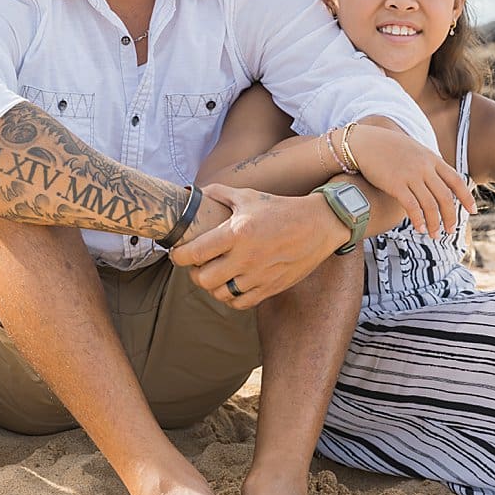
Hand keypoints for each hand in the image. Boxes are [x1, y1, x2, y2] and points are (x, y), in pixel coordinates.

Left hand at [169, 184, 345, 308]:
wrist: (318, 225)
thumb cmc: (280, 209)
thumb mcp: (248, 196)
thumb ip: (219, 194)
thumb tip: (197, 191)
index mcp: (237, 233)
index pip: (195, 253)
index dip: (179, 256)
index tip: (176, 253)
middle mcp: (246, 258)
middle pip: (204, 280)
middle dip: (193, 273)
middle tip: (195, 265)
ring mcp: (258, 275)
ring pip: (220, 294)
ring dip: (211, 286)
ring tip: (212, 275)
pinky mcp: (270, 287)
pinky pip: (240, 303)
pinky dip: (229, 297)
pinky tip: (229, 285)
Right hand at [346, 124, 474, 236]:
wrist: (363, 142)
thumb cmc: (385, 147)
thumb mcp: (412, 149)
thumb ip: (426, 162)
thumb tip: (436, 177)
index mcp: (431, 158)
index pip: (456, 180)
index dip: (466, 197)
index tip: (473, 211)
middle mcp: (424, 167)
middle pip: (445, 196)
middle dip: (450, 216)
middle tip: (450, 230)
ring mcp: (410, 175)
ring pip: (430, 204)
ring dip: (435, 222)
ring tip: (434, 234)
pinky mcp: (395, 184)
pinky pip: (411, 206)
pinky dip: (418, 219)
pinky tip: (420, 228)